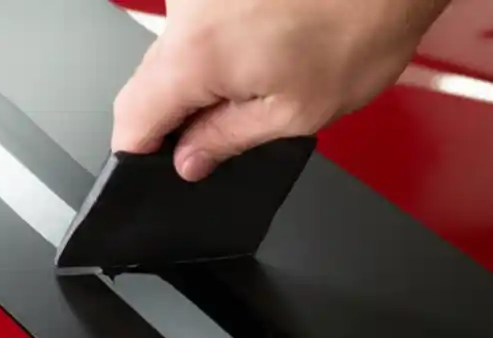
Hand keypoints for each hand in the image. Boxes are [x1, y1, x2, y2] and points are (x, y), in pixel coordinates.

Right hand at [112, 0, 449, 180]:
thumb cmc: (360, 27)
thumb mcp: (295, 113)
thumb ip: (228, 140)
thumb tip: (190, 159)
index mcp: (195, 53)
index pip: (133, 116)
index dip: (140, 151)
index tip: (156, 166)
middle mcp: (184, 8)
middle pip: (151, 79)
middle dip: (182, 112)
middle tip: (229, 129)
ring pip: (177, 47)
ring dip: (207, 72)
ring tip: (268, 73)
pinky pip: (200, 18)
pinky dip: (223, 39)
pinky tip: (270, 43)